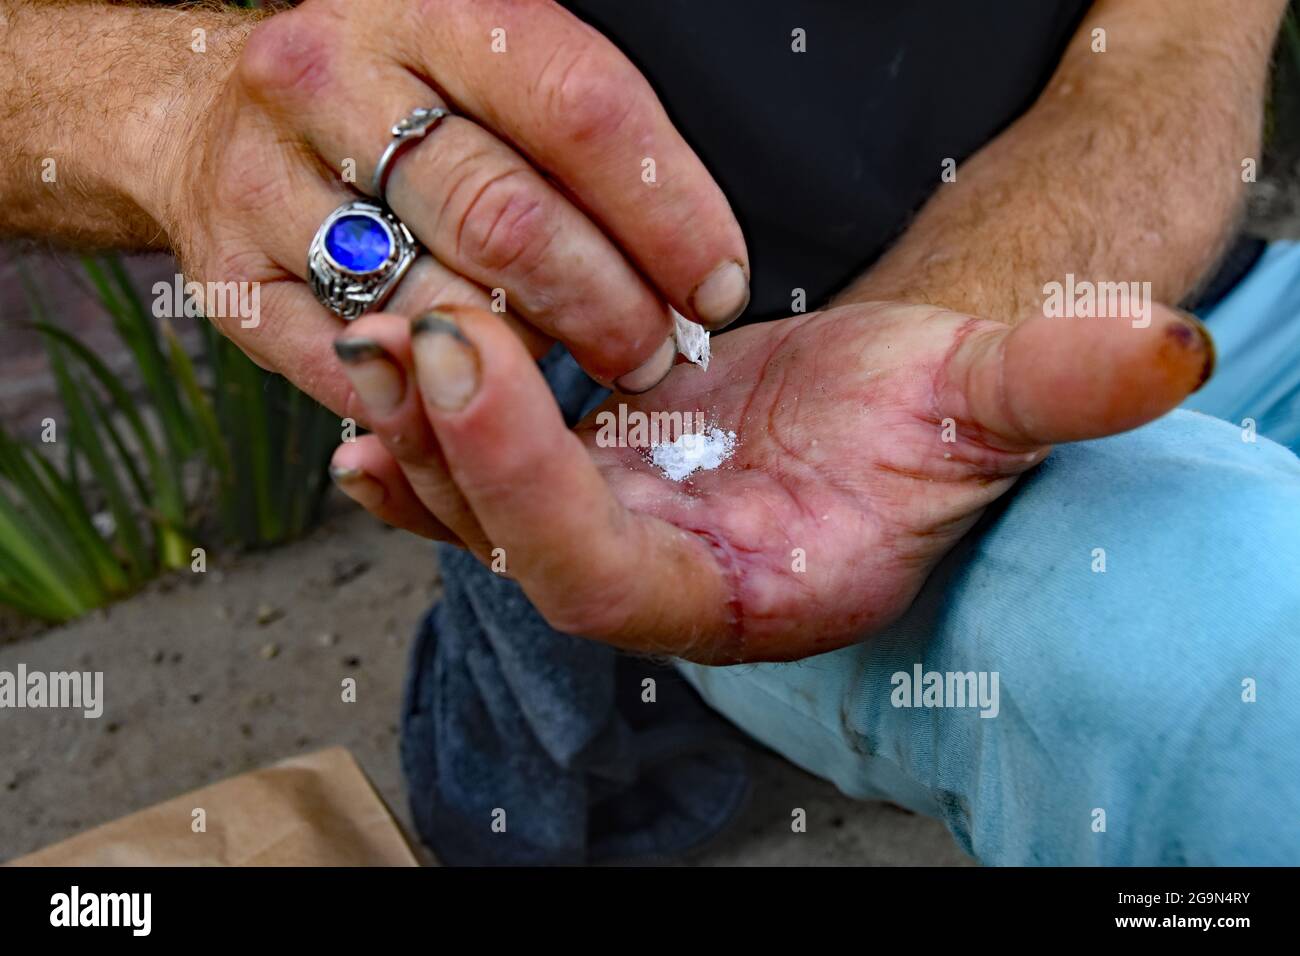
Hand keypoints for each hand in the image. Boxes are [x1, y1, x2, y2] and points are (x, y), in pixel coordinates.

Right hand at [163, 0, 747, 414]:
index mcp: (431, 10)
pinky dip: (437, 398)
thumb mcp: (483, 65)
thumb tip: (691, 256)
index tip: (716, 284)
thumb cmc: (391, 98)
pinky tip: (484, 401)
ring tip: (582, 381)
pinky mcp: (233, 279)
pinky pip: (360, 365)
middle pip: (508, 218)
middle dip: (609, 306)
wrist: (209, 118)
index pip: (581, 110)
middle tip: (654, 355)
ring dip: (533, 363)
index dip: (669, 211)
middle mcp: (334, 78)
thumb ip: (576, 134)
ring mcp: (266, 180)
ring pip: (434, 301)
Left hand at [327, 300, 1213, 662]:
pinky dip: (424, 449)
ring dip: (416, 443)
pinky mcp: (588, 493)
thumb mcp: (991, 400)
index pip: (605, 576)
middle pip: (520, 549)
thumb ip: (1060, 389)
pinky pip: (483, 488)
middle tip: (398, 328)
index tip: (469, 358)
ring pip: (483, 521)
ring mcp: (615, 543)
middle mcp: (666, 590)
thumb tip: (1167, 352)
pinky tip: (373, 399)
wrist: (882, 424)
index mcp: (749, 594)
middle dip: (450, 449)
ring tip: (366, 346)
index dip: (527, 482)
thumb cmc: (933, 426)